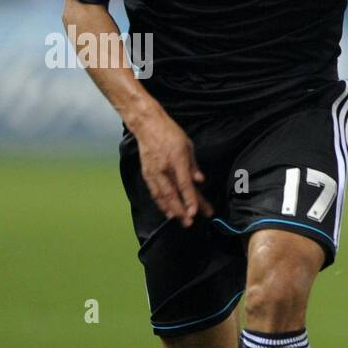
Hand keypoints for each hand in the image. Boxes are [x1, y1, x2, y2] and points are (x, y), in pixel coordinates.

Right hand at [133, 107, 213, 226]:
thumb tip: (200, 181)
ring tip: (181, 220)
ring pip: (162, 196)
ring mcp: (153, 172)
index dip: (190, 200)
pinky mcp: (147, 173)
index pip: (185, 184)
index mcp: (176, 160)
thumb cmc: (170, 133)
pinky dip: (161, 203)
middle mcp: (164, 168)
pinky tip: (167, 211)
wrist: (147, 125)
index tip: (195, 212)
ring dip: (172, 210)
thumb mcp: (188, 146)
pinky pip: (154, 192)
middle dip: (182, 211)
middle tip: (190, 223)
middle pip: (173, 194)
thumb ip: (193, 166)